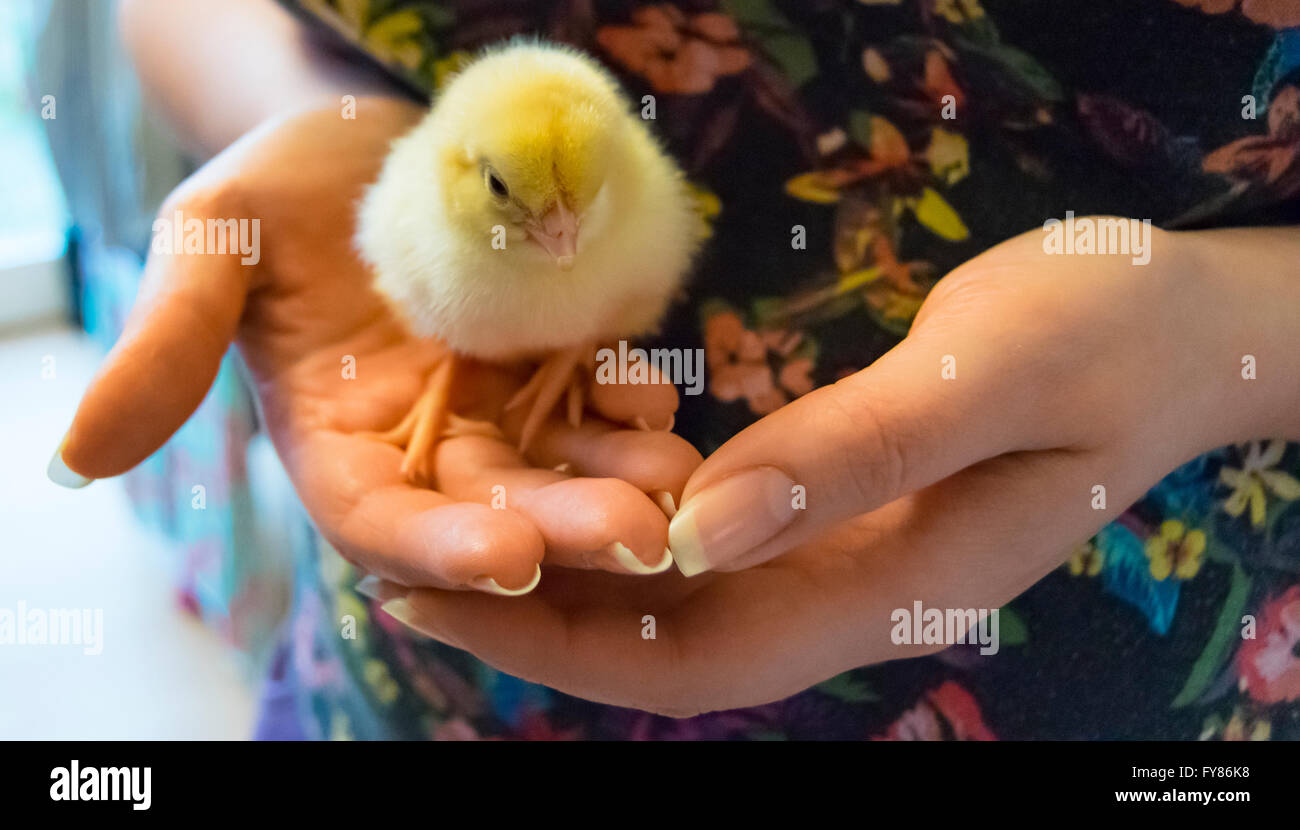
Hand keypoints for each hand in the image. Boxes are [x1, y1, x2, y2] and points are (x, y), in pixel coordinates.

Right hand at [53, 98, 700, 591]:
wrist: (361, 137)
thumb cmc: (272, 187)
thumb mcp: (208, 246)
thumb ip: (165, 346)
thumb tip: (74, 457)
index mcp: (334, 444)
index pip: (383, 521)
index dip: (443, 547)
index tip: (511, 560)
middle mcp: (422, 441)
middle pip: (492, 504)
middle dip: (561, 525)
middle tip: (637, 534)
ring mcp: (496, 404)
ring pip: (560, 462)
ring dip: (617, 479)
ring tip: (676, 483)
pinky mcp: (554, 358)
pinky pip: (598, 394)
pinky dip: (629, 403)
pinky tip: (660, 399)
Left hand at [377, 222, 1299, 714]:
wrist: (1175, 329)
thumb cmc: (1103, 337)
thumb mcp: (989, 377)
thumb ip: (851, 455)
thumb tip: (696, 533)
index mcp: (886, 585)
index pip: (696, 658)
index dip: (560, 645)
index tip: (437, 595)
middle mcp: (851, 589)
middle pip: (668, 641)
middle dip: (533, 617)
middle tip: (397, 561)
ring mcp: (848, 550)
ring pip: (683, 593)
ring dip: (572, 569)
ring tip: (455, 519)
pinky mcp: (845, 500)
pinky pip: (719, 534)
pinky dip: (633, 519)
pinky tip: (572, 481)